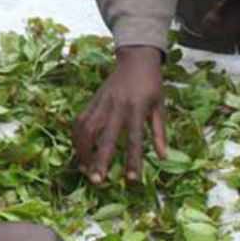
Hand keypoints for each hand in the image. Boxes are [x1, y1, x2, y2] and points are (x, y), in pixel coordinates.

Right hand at [74, 45, 166, 183]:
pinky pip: (80, 120)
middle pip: (105, 137)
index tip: (131, 179)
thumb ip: (159, 131)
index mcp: (137, 108)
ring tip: (83, 168)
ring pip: (87, 129)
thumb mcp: (160, 106)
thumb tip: (163, 157)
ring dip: (83, 150)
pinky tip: (77, 149)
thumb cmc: (151, 84)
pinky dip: (76, 135)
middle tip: (96, 181)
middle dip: (99, 160)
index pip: (135, 138)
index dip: (133, 160)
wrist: (136, 59)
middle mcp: (116, 106)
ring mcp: (101, 103)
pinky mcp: (92, 100)